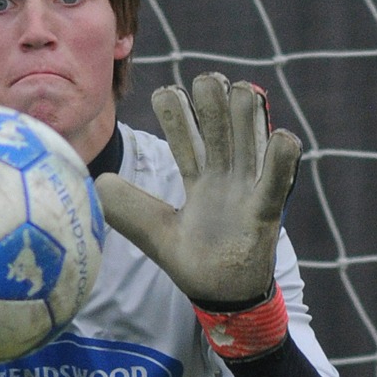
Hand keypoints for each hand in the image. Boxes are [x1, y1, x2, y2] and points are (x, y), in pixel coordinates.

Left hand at [95, 73, 301, 307]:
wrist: (221, 296)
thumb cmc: (194, 260)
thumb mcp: (155, 234)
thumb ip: (128, 210)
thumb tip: (95, 184)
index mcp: (200, 177)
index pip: (187, 136)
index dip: (177, 113)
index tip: (166, 94)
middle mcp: (225, 176)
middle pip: (220, 128)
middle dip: (213, 101)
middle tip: (205, 80)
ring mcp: (247, 190)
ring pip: (250, 141)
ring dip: (248, 114)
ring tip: (240, 90)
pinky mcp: (266, 211)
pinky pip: (278, 180)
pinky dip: (282, 157)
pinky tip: (282, 135)